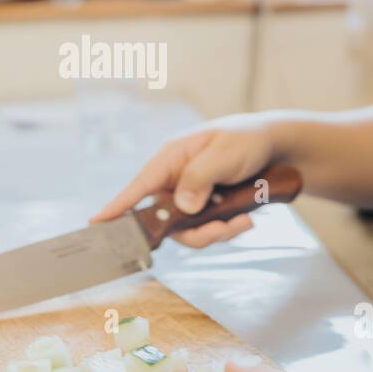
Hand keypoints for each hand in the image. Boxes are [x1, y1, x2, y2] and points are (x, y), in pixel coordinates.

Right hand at [90, 115, 276, 247]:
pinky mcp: (203, 208)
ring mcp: (188, 196)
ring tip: (243, 220)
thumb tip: (182, 207)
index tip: (95, 223)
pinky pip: (204, 230)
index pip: (138, 185)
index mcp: (171, 157)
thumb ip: (200, 177)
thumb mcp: (225, 153)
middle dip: (194, 231)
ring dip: (215, 232)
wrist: (276, 147)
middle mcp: (174, 179)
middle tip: (221, 229)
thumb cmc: (247, 139)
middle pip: (163, 219)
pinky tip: (246, 219)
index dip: (117, 206)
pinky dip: (225, 229)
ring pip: (186, 230)